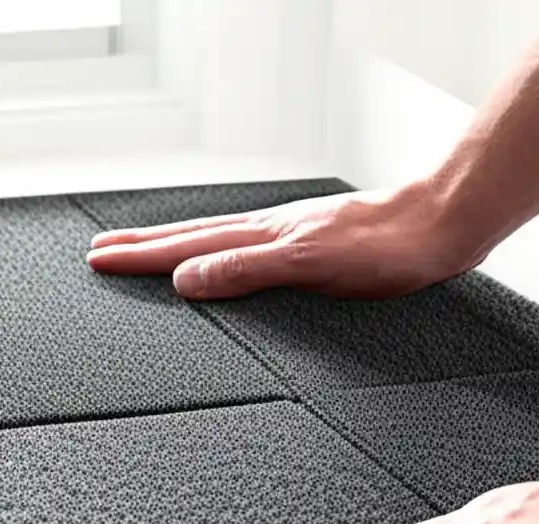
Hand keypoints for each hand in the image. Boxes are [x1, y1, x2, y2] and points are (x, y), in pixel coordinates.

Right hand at [85, 184, 479, 299]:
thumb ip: (248, 271)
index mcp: (263, 237)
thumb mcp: (309, 265)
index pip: (186, 249)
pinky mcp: (313, 244)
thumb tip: (188, 279)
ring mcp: (290, 235)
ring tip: (145, 249)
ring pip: (217, 240)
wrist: (438, 228)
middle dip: (144, 246)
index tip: (100, 259)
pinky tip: (225, 257)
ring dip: (175, 246)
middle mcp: (271, 232)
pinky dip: (217, 250)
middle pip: (193, 238)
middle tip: (102, 249)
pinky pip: (246, 246)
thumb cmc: (386, 249)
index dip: (141, 257)